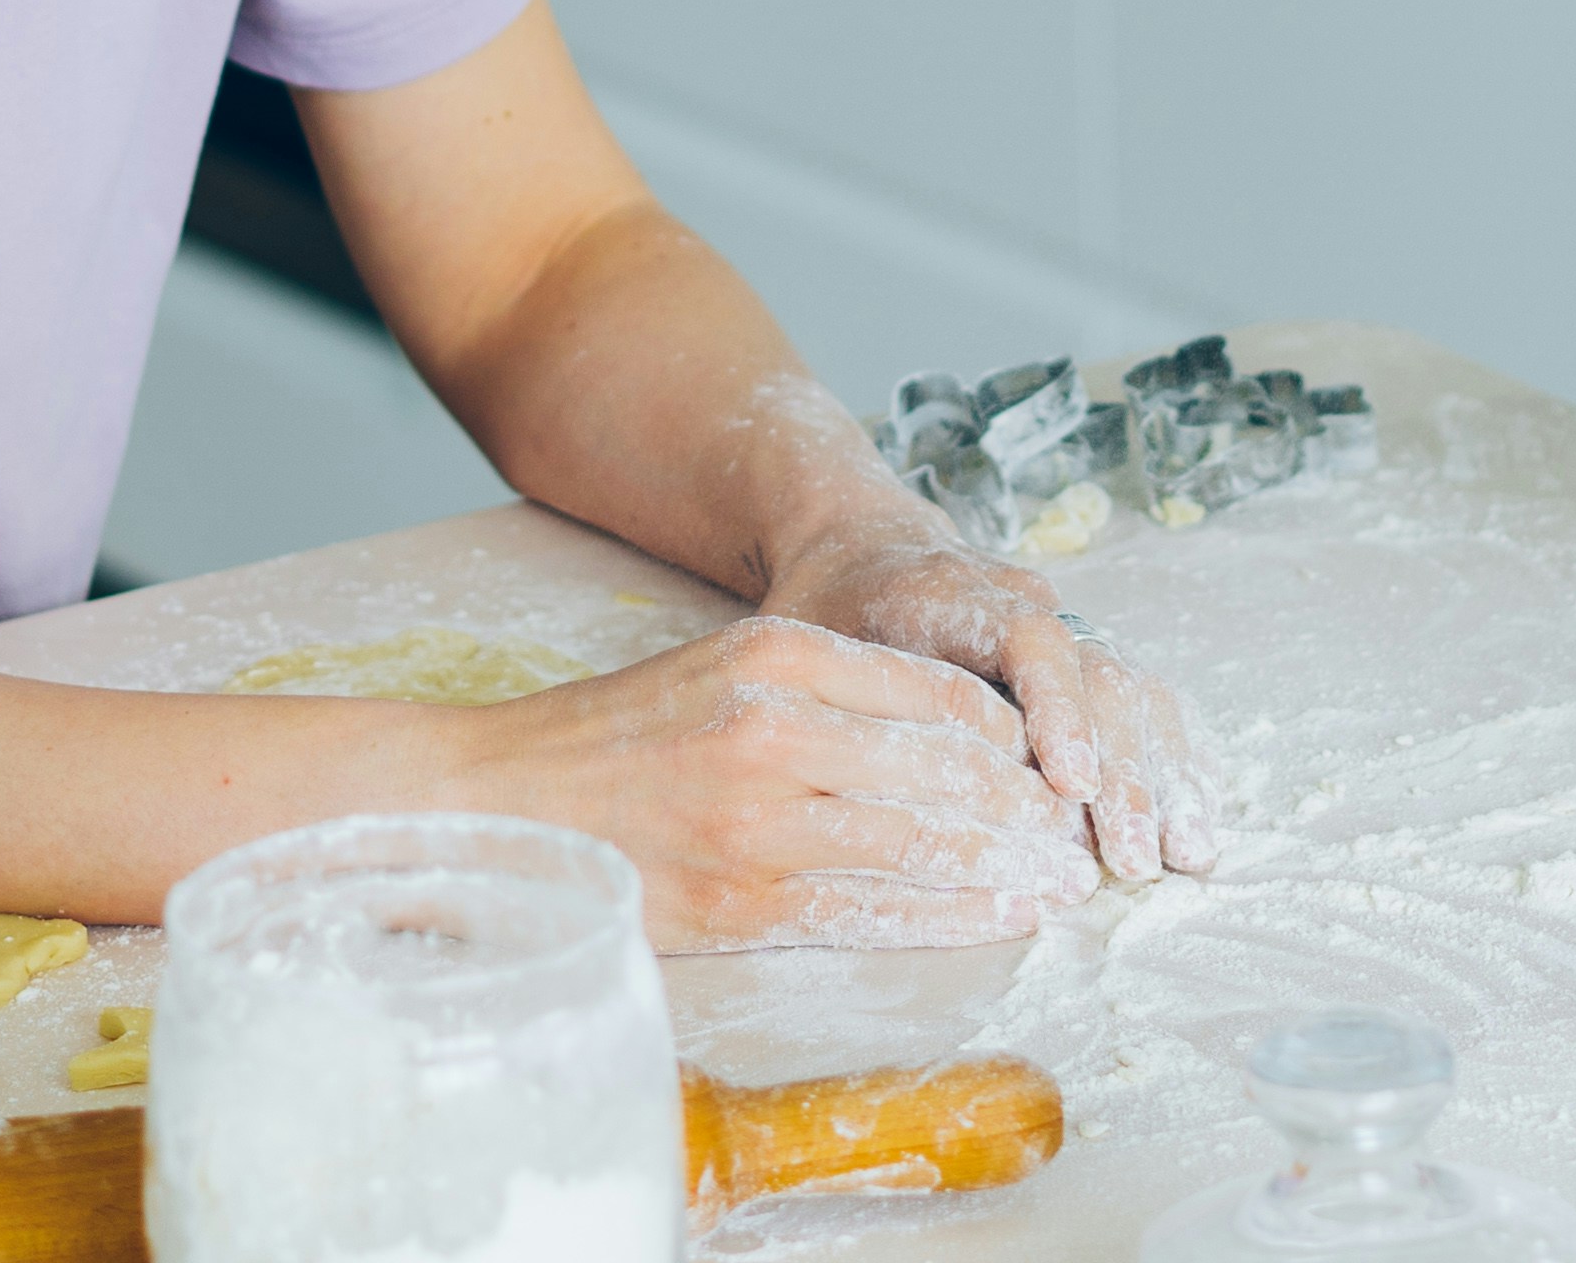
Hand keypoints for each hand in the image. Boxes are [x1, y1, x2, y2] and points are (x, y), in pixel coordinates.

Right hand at [452, 611, 1104, 949]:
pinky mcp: (740, 901)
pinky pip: (868, 911)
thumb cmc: (615, 737)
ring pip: (919, 843)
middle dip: (1025, 808)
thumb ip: (825, 683)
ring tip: (1057, 880)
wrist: (498, 803)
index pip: (933, 692)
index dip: (1010, 733)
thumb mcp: (722, 666)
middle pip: (942, 769)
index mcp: (775, 658)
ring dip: (1004, 867)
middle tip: (1078, 833)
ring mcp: (758, 823)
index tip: (1051, 759)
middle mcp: (775, 730)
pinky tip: (996, 917)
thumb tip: (943, 726)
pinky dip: (945, 917)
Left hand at [760, 511, 1221, 883]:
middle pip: (1100, 677)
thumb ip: (842, 695)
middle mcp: (1028, 603)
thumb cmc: (824, 608)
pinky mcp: (1084, 660)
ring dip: (1164, 776)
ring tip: (1186, 855)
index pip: (1030, 639)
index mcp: (957, 590)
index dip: (1059, 711)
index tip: (1074, 785)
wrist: (863, 544)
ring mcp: (1066, 628)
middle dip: (1125, 774)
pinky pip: (1148, 702)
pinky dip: (1178, 758)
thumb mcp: (806, 638)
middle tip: (1134, 859)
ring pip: (1137, 693)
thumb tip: (859, 785)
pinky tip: (1200, 815)